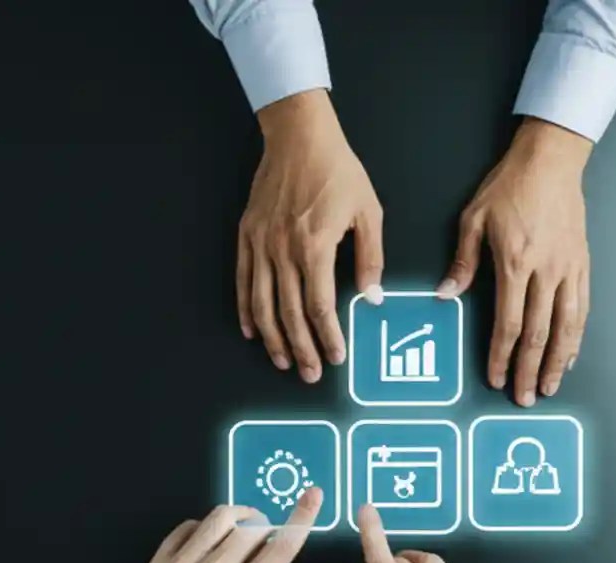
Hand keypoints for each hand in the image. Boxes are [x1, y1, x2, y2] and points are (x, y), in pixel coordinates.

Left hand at [125, 488, 322, 562]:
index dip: (302, 517)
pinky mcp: (163, 556)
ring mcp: (185, 562)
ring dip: (240, 515)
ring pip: (220, 517)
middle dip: (267, 527)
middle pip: (252, 528)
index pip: (281, 547)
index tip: (313, 494)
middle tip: (265, 539)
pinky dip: (206, 525)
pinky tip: (210, 539)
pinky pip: (190, 524)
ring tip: (245, 525)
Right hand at [238, 89, 384, 382]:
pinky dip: (246, 309)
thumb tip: (372, 295)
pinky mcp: (247, 236)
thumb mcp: (369, 211)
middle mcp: (284, 251)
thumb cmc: (337, 170)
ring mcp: (261, 245)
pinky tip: (252, 330)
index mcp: (316, 246)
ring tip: (283, 360)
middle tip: (311, 373)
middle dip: (302, 348)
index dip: (328, 336)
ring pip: (263, 304)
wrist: (299, 137)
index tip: (336, 355)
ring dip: (273, 338)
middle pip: (290, 313)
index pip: (320, 306)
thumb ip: (370, 257)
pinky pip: (243, 281)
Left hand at [439, 117, 592, 405]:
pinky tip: (570, 354)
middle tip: (523, 397)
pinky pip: (582, 308)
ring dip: (557, 361)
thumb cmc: (508, 187)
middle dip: (529, 369)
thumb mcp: (473, 220)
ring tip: (549, 386)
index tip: (496, 378)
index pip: (508, 323)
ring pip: (566, 327)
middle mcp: (545, 272)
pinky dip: (576, 336)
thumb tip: (446, 294)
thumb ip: (462, 262)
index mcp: (515, 264)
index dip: (502, 356)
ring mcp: (568, 269)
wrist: (550, 162)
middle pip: (538, 333)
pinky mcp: (582, 264)